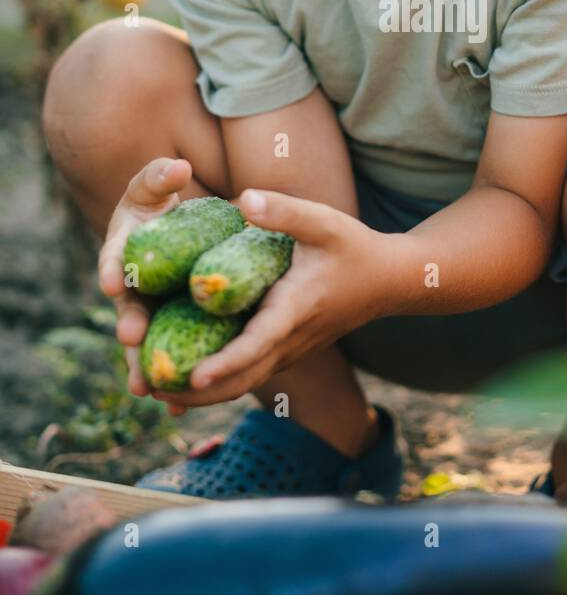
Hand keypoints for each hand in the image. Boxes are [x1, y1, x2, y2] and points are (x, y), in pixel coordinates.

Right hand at [98, 156, 197, 413]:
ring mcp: (149, 310)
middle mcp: (131, 287)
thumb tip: (177, 168)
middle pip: (128, 310)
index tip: (112, 281)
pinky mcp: (171, 327)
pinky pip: (171, 356)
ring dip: (145, 366)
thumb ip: (160, 176)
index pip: (115, 259)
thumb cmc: (160, 200)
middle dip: (129, 325)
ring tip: (147, 390)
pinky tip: (180, 407)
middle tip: (132, 338)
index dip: (113, 269)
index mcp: (123, 251)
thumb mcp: (156, 183)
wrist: (175, 225)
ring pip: (147, 343)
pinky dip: (175, 382)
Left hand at [147, 188, 400, 410]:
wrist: (387, 280)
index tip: (194, 376)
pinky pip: (249, 374)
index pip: (258, 344)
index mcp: (295, 309)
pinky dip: (218, 382)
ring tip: (155, 390)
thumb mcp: (323, 221)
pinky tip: (185, 379)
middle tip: (151, 390)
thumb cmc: (353, 247)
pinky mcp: (287, 349)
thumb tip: (242, 200)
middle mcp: (291, 340)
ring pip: (243, 383)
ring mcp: (290, 350)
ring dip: (201, 394)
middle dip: (196, 392)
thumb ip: (284, 211)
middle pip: (241, 379)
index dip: (226, 363)